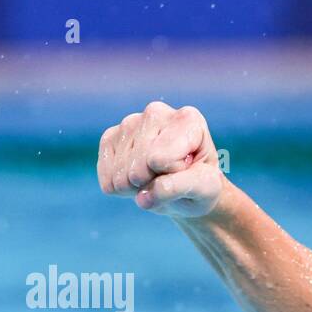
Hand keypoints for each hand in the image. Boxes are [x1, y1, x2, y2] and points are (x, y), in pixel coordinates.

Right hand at [97, 101, 224, 217]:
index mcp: (188, 120)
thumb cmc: (201, 184)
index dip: (172, 175)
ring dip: (136, 187)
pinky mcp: (111, 136)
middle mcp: (156, 113)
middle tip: (169, 179)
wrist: (188, 188)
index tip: (187, 171)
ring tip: (155, 180)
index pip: (161, 159)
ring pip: (121, 171)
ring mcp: (130, 122)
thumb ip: (178, 188)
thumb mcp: (205, 189)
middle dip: (153, 183)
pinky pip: (106, 171)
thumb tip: (142, 198)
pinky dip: (119, 186)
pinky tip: (136, 182)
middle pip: (139, 165)